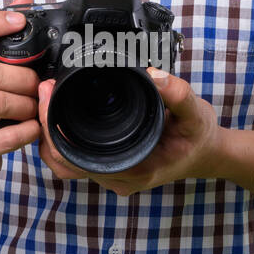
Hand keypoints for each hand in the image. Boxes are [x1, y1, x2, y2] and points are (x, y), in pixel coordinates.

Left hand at [36, 66, 223, 194]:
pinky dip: (62, 137)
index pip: (74, 156)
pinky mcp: (110, 166)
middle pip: (62, 161)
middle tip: (43, 88)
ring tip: (47, 96)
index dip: (53, 125)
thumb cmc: (200, 136)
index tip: (48, 92)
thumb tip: (153, 74)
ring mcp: (113, 175)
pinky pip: (75, 157)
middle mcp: (118, 178)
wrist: (209, 154)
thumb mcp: (195, 113)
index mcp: (134, 169)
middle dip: (44, 125)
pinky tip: (59, 111)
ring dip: (50, 132)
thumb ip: (177, 93)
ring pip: (65, 162)